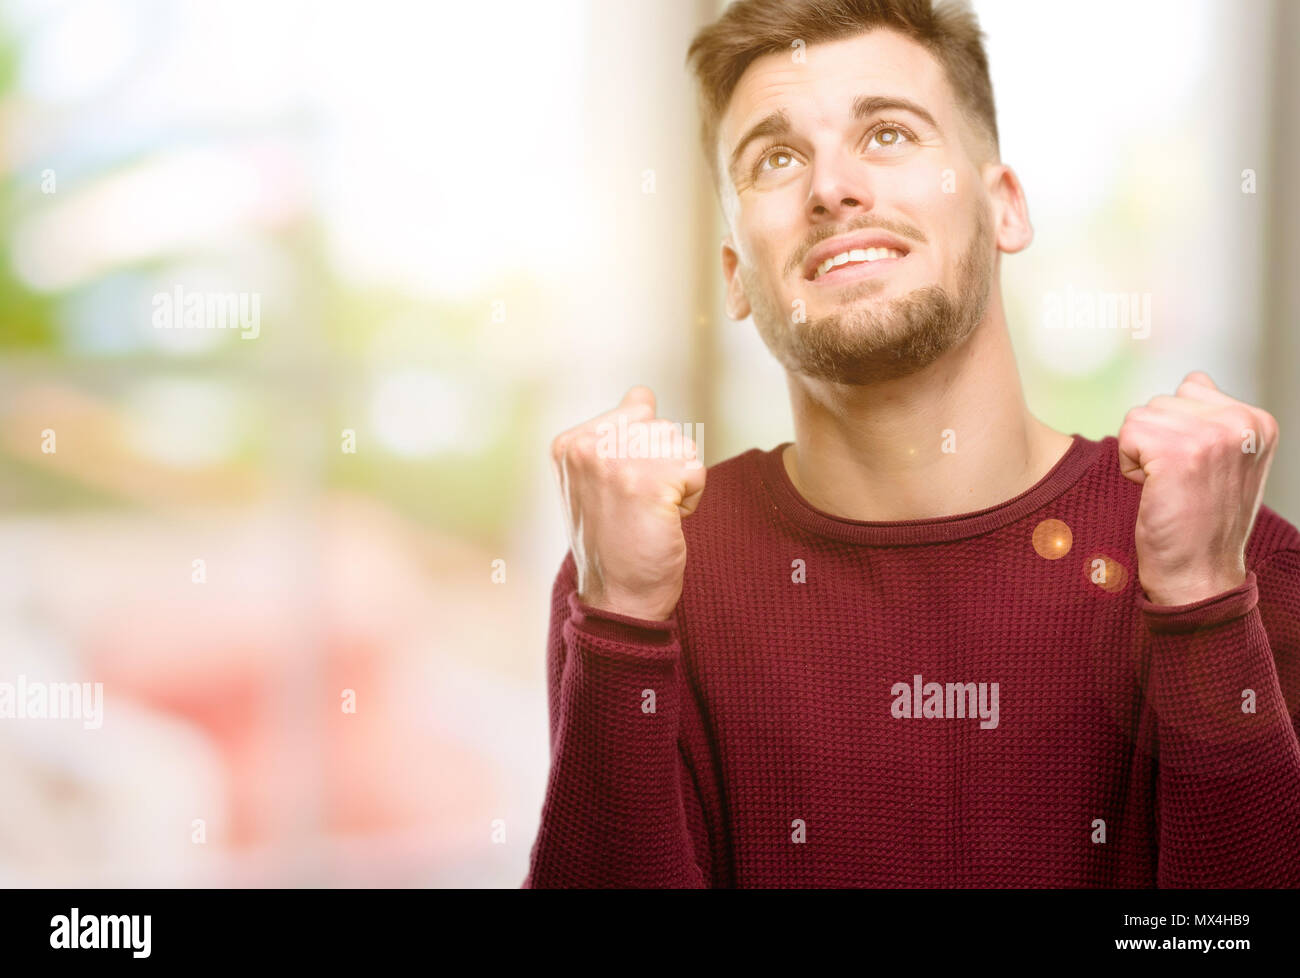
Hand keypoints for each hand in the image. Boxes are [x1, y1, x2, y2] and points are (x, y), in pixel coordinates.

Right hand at [550, 386, 705, 620]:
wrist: (617, 599)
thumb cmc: (614, 542)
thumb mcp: (597, 481)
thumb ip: (616, 436)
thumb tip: (642, 393)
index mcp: (569, 443)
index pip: (637, 408)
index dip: (645, 452)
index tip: (621, 491)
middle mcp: (586, 446)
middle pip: (662, 426)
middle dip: (663, 465)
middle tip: (637, 507)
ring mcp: (614, 461)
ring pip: (680, 445)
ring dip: (677, 482)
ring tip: (649, 515)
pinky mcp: (647, 481)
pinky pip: (695, 470)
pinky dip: (691, 499)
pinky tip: (663, 523)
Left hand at [1118, 371, 1277, 605]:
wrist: (1201, 575)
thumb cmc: (1204, 522)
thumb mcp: (1228, 462)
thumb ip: (1214, 419)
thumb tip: (1193, 379)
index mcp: (1258, 421)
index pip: (1191, 389)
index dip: (1177, 431)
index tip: (1196, 470)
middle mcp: (1241, 422)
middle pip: (1161, 402)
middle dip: (1156, 441)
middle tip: (1179, 484)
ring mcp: (1212, 435)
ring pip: (1140, 416)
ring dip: (1141, 453)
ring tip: (1168, 488)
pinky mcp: (1179, 452)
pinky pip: (1127, 434)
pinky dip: (1129, 464)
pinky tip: (1153, 491)